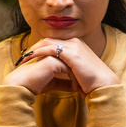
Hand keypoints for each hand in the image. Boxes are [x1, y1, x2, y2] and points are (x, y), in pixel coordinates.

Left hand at [5, 38, 119, 94]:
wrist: (103, 86)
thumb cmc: (91, 84)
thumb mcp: (77, 74)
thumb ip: (68, 70)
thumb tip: (58, 75)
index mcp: (77, 45)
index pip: (54, 42)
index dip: (40, 48)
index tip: (28, 56)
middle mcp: (75, 42)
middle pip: (49, 40)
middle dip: (34, 47)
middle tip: (22, 56)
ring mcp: (74, 45)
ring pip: (48, 43)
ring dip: (33, 49)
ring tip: (22, 57)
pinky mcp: (71, 52)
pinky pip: (50, 49)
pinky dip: (38, 52)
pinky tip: (29, 58)